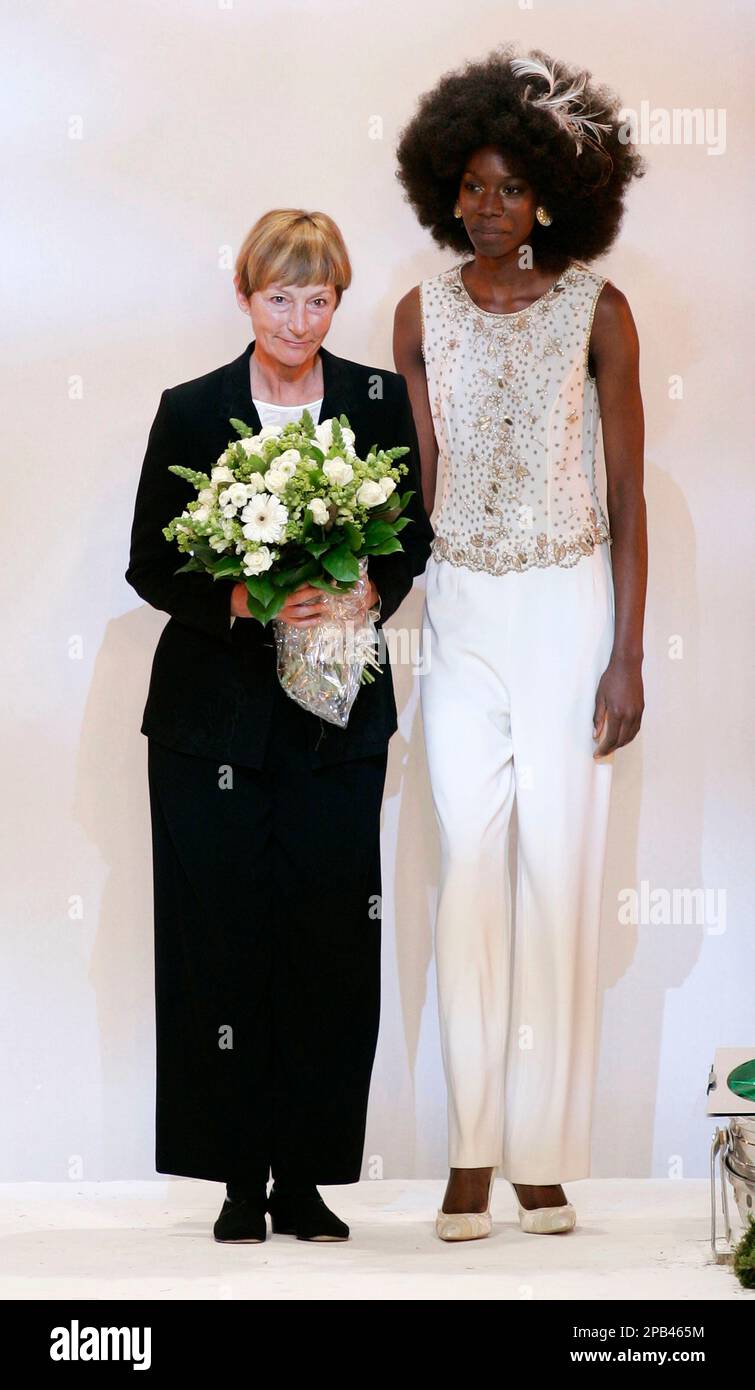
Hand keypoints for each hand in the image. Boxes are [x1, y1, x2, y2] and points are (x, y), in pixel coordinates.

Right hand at [231, 576, 380, 624]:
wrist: (245, 601)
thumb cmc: (259, 584)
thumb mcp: (268, 574)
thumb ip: (283, 570)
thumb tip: (302, 558)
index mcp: (277, 587)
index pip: (296, 582)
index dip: (311, 579)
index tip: (323, 574)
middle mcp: (280, 601)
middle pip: (302, 597)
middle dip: (318, 592)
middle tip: (332, 587)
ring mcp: (282, 612)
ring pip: (301, 613)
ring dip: (316, 609)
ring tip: (328, 606)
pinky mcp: (284, 620)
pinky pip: (298, 624)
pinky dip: (310, 623)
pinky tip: (321, 619)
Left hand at [592, 655, 643, 756]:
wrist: (627, 666)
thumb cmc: (612, 679)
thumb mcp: (600, 698)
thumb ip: (598, 718)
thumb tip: (596, 734)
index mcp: (617, 713)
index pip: (611, 738)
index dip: (604, 748)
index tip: (597, 753)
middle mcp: (630, 715)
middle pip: (622, 740)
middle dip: (611, 749)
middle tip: (602, 752)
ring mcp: (637, 713)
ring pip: (630, 736)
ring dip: (621, 744)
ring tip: (611, 746)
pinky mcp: (641, 709)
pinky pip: (636, 728)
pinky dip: (629, 736)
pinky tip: (622, 736)